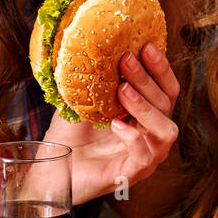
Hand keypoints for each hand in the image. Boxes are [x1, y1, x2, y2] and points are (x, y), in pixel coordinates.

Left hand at [41, 42, 179, 202]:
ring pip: (165, 130)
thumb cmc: (69, 135)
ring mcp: (145, 156)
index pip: (166, 89)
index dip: (161, 67)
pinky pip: (145, 156)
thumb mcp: (83, 98)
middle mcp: (150, 135)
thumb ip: (94, 76)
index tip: (146, 46)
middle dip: (147, 79)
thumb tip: (93, 42)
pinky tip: (116, 124)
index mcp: (144, 115)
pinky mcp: (131, 175)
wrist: (50, 168)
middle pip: (166, 104)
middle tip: (126, 61)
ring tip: (122, 91)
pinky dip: (133, 138)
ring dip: (145, 107)